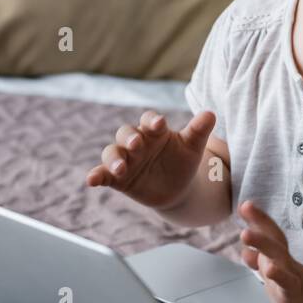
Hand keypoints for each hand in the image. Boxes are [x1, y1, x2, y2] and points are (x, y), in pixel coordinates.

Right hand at [85, 109, 216, 210]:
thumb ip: (199, 130)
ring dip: (113, 159)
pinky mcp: (117, 178)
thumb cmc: (183, 161)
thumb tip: (211, 114)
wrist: (178, 188)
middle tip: (136, 145)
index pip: (148, 120)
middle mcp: (136, 142)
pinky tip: (91, 180)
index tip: (159, 123)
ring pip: (112, 153)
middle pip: (126, 133)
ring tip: (120, 168)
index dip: (152, 121)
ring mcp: (125, 159)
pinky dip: (95, 176)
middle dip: (129, 138)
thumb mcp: (192, 147)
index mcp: (154, 131)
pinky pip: (103, 174)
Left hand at [237, 200, 302, 302]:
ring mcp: (293, 280)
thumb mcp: (276, 276)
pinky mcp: (295, 298)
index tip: (246, 204)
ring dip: (263, 245)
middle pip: (275, 240)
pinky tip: (270, 269)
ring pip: (279, 259)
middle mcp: (287, 265)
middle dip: (261, 223)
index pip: (271, 235)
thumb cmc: (297, 295)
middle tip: (246, 206)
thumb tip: (246, 251)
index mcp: (281, 259)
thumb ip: (262, 262)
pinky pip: (287, 285)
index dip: (259, 219)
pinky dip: (279, 276)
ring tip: (246, 234)